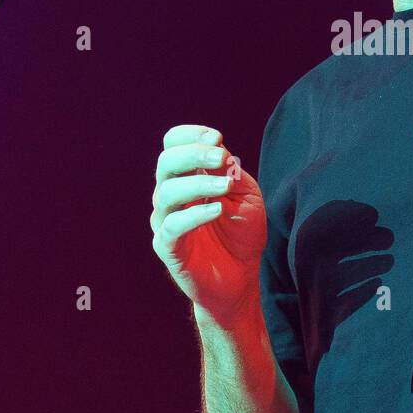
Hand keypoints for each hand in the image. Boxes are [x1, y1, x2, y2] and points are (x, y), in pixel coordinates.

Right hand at [150, 124, 266, 328]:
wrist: (241, 277)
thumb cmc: (242, 233)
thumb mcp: (246, 195)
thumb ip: (231, 173)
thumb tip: (218, 150)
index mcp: (188, 177)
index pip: (174, 144)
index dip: (190, 136)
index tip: (217, 137)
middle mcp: (172, 194)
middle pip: (166, 162)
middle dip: (193, 154)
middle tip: (220, 158)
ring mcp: (167, 220)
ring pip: (167, 192)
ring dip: (198, 184)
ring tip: (225, 187)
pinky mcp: (168, 247)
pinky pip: (171, 226)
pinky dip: (193, 215)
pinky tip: (216, 210)